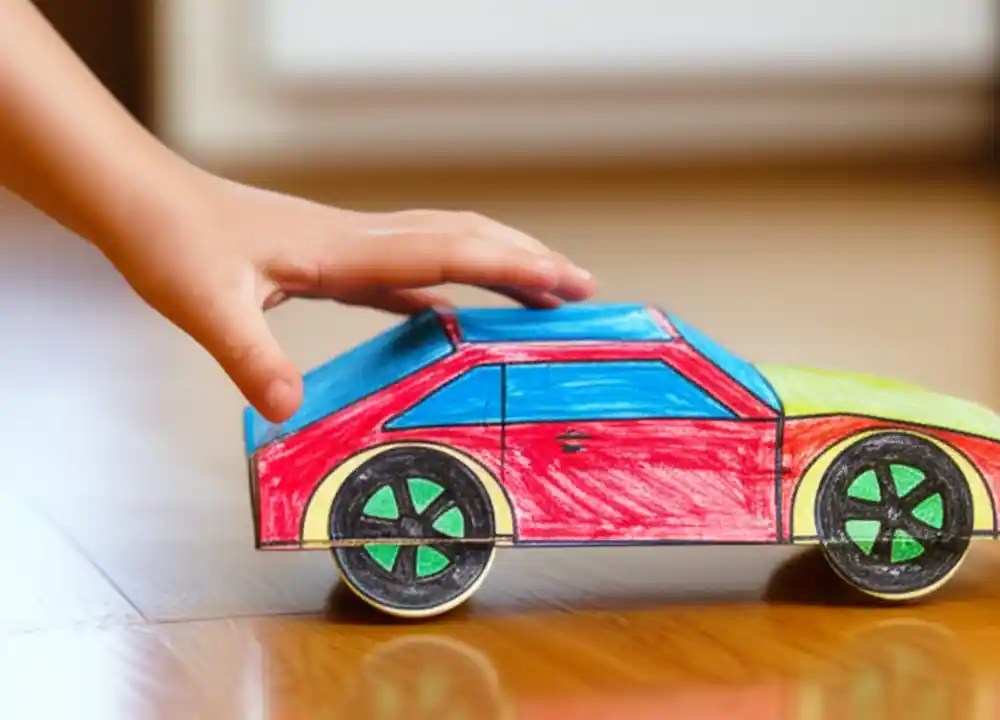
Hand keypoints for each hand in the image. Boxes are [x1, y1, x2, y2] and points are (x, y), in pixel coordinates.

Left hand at [104, 172, 594, 422]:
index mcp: (345, 249)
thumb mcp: (208, 307)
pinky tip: (454, 313)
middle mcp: (358, 239)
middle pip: (466, 238)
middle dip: (529, 260)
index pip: (450, 251)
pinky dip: (448, 287)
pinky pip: (407, 272)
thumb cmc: (172, 244)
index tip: (567, 283)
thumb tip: (289, 410)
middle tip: (583, 288)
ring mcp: (347, 245)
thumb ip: (252, 356)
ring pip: (444, 245)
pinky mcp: (330, 259)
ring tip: (541, 291)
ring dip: (498, 263)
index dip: (514, 267)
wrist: (142, 202)